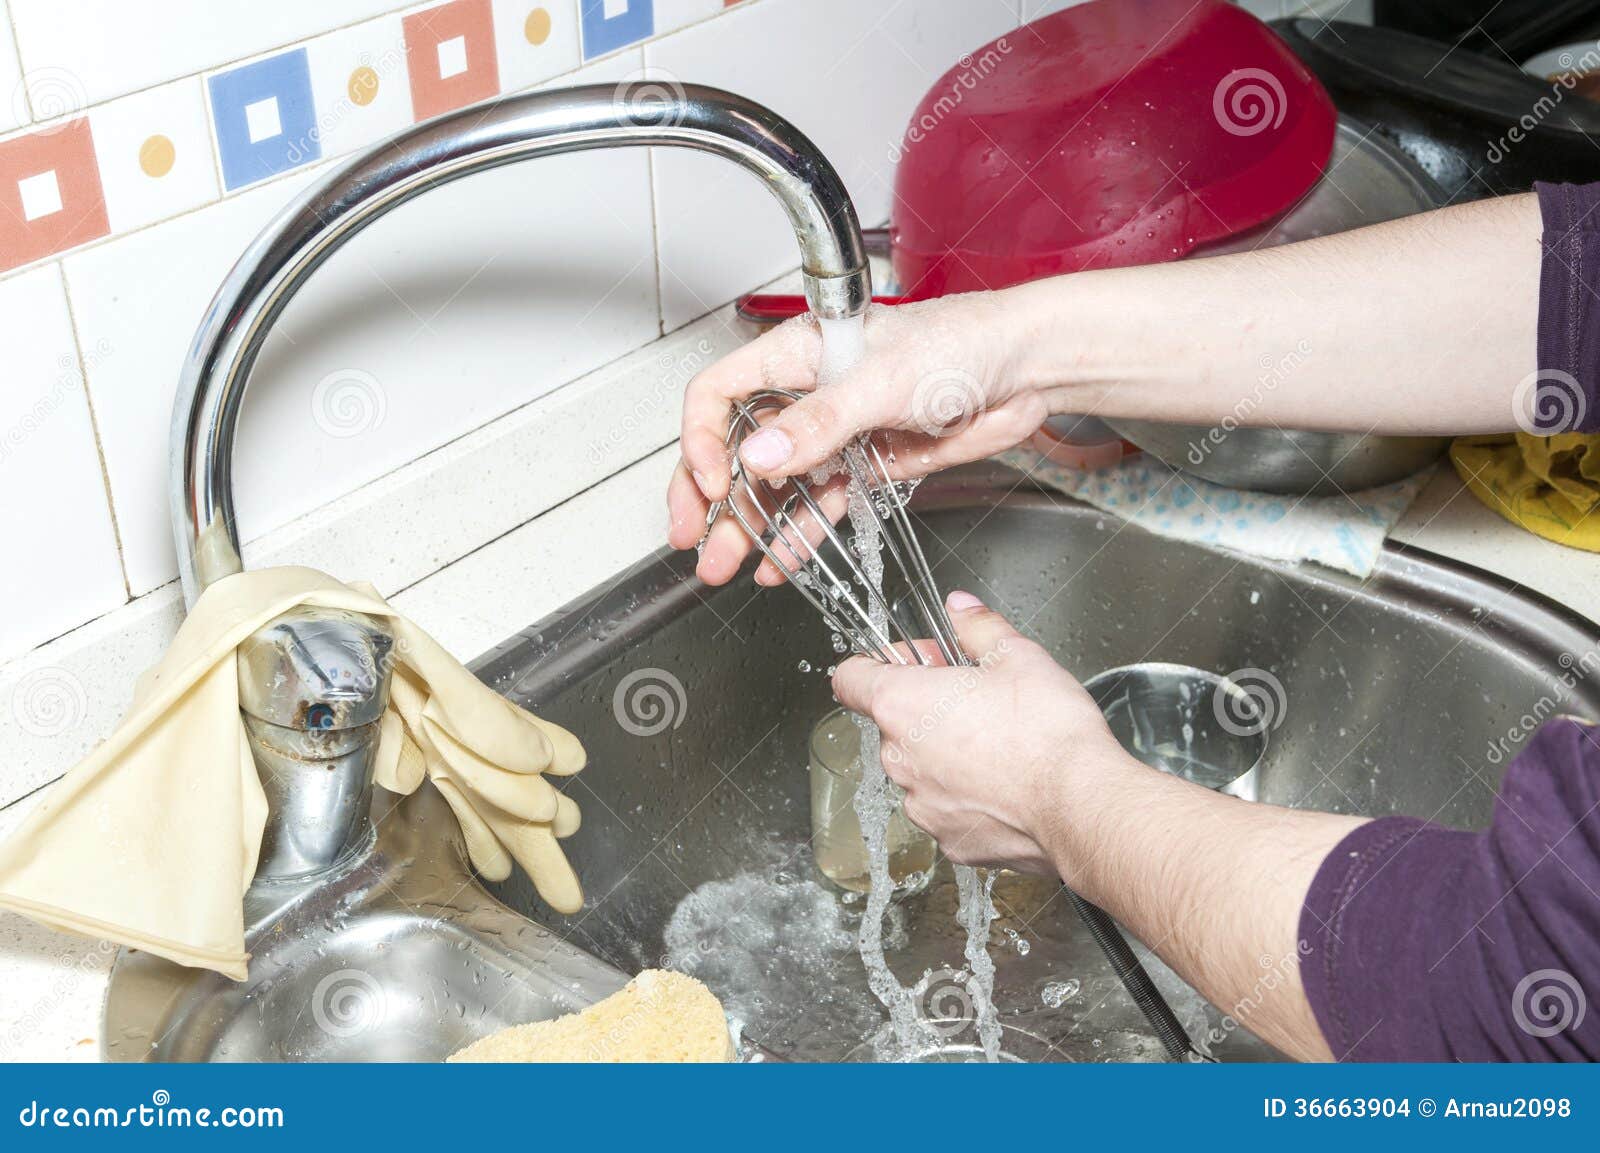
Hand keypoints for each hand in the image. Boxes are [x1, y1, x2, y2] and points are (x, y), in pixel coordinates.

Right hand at [666, 292, 1049, 585]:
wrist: (1025, 370)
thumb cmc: (962, 342)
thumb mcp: (882, 378)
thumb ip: (820, 420)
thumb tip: (762, 454)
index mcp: (797, 355)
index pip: (720, 394)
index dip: (706, 440)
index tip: (717, 483)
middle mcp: (807, 394)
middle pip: (735, 447)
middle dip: (709, 497)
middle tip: (693, 539)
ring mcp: (835, 434)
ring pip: (774, 485)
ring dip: (749, 527)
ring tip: (725, 566)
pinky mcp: (866, 465)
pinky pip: (820, 505)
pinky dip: (798, 535)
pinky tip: (779, 562)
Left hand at [830, 591, 1131, 875]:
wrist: (1081, 804)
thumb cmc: (1048, 732)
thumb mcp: (1017, 656)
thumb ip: (978, 628)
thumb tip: (962, 609)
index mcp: (903, 704)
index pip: (851, 678)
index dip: (878, 662)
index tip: (911, 662)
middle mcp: (901, 758)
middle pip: (893, 722)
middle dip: (927, 706)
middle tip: (974, 697)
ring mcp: (922, 804)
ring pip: (920, 768)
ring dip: (946, 753)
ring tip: (998, 743)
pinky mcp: (949, 840)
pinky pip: (946, 807)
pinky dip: (967, 795)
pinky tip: (1006, 783)